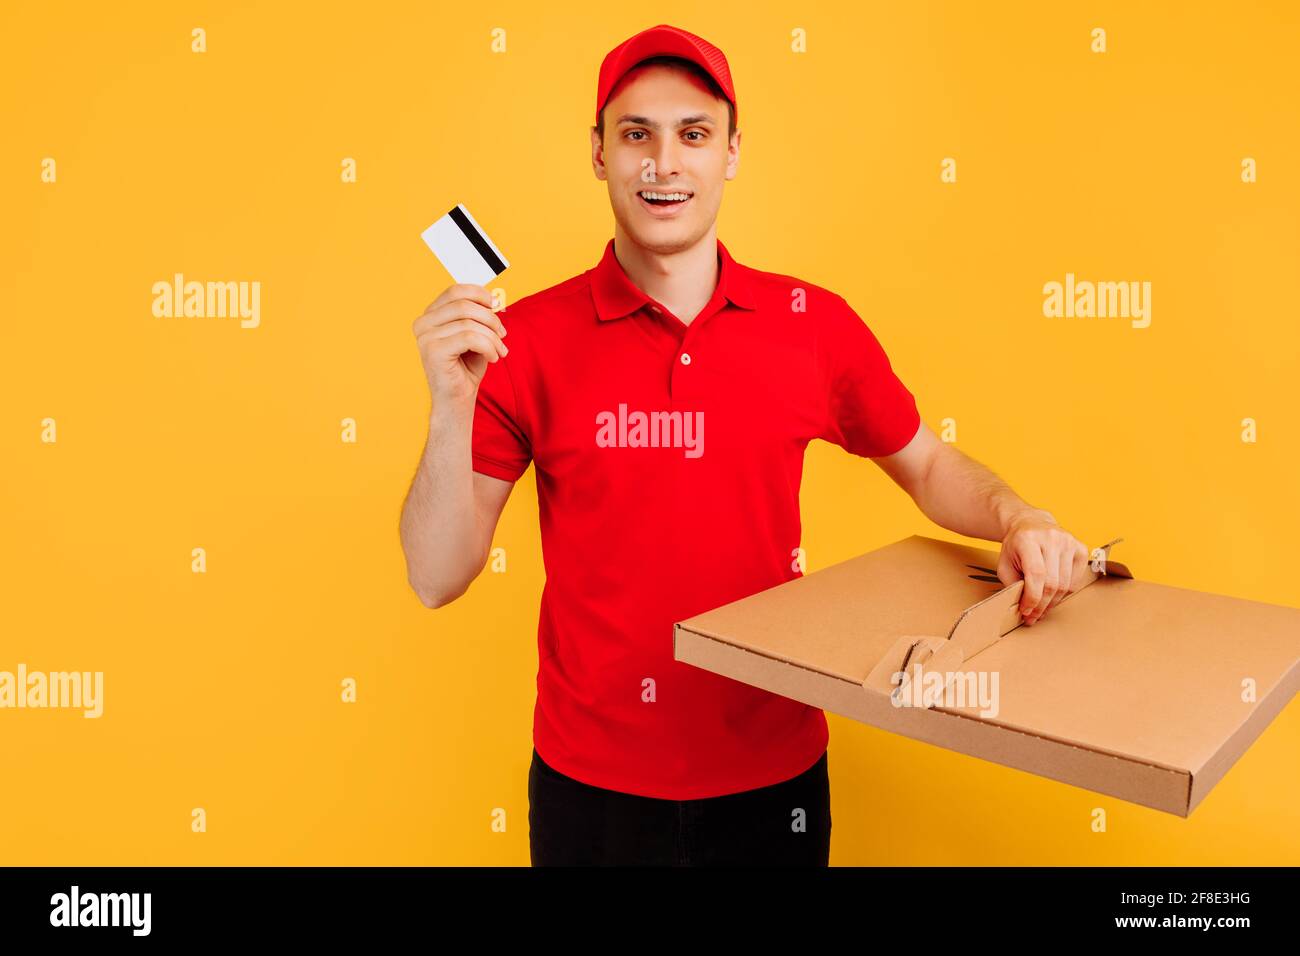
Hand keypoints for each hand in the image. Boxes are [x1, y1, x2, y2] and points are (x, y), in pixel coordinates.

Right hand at [412, 283, 508, 411]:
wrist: (457, 400)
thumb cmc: (466, 368)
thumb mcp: (475, 334)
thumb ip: (479, 314)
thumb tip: (495, 299)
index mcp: (430, 315)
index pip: (455, 291)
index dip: (480, 294)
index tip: (497, 306)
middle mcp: (423, 323)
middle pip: (464, 304)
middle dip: (490, 318)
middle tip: (503, 335)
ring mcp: (425, 337)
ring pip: (470, 323)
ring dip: (492, 337)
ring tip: (500, 351)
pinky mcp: (433, 351)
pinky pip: (470, 338)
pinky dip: (489, 347)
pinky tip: (493, 358)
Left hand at [996, 510, 1090, 625]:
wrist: (1030, 523)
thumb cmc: (1016, 546)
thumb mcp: (1004, 563)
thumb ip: (1012, 584)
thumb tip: (1024, 608)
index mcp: (1028, 539)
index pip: (1036, 575)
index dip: (1032, 598)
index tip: (1026, 612)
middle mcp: (1051, 538)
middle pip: (1052, 583)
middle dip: (1042, 605)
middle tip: (1033, 616)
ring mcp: (1069, 541)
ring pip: (1065, 585)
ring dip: (1053, 602)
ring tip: (1041, 609)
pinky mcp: (1081, 548)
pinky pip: (1075, 580)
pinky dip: (1064, 592)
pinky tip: (1053, 594)